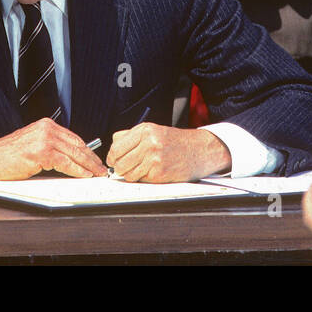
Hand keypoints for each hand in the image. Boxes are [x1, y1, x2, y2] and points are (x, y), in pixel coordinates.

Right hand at [0, 118, 107, 180]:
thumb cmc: (7, 155)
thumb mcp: (32, 144)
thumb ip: (50, 146)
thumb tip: (70, 159)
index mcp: (45, 124)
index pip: (73, 137)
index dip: (87, 150)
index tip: (95, 159)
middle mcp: (46, 128)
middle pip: (77, 144)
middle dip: (91, 158)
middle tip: (101, 168)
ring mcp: (44, 139)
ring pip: (74, 153)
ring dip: (88, 165)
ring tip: (97, 173)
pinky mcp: (41, 152)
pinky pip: (65, 162)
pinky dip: (77, 170)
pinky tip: (85, 175)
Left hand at [106, 123, 230, 182]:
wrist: (199, 150)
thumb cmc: (176, 141)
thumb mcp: (153, 130)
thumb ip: (131, 136)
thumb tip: (113, 147)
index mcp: (145, 130)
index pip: (116, 147)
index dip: (112, 157)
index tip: (113, 161)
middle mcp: (149, 143)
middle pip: (120, 162)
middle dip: (120, 168)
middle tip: (125, 168)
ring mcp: (154, 158)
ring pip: (129, 174)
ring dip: (132, 175)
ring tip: (142, 169)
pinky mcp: (160, 173)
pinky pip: (141, 180)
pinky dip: (144, 179)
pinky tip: (153, 172)